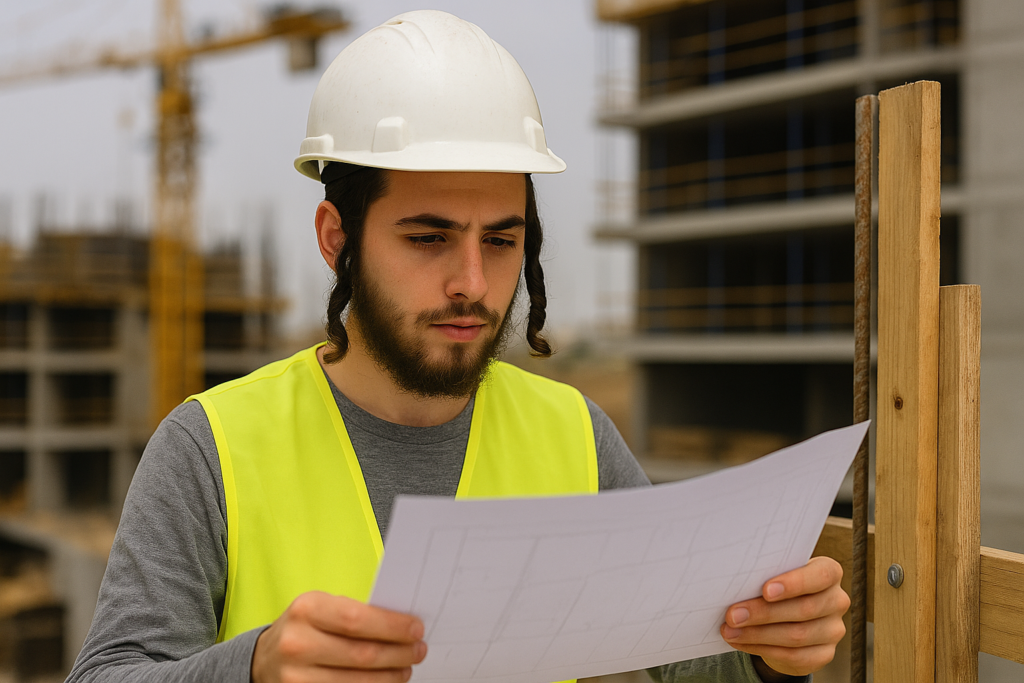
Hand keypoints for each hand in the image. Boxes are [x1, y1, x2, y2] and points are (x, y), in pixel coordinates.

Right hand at [251, 591, 427, 682]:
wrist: (265, 658)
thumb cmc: (304, 628)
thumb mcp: (321, 609)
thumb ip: (355, 614)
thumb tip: (402, 625)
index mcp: (307, 610)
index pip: (357, 620)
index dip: (391, 627)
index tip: (416, 629)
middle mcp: (297, 643)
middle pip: (362, 654)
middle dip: (398, 653)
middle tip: (418, 650)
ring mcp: (296, 677)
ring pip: (357, 682)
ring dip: (389, 677)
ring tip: (406, 668)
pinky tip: (385, 682)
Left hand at [719, 556, 848, 679]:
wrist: (787, 617)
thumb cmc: (778, 587)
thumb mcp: (775, 575)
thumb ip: (765, 576)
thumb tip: (735, 585)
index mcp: (829, 573)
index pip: (822, 575)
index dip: (795, 583)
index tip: (765, 590)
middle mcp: (837, 601)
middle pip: (804, 608)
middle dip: (764, 612)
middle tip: (733, 615)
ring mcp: (833, 630)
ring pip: (797, 635)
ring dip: (757, 634)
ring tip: (730, 630)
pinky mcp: (824, 654)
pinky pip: (793, 655)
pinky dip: (761, 648)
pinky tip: (740, 641)